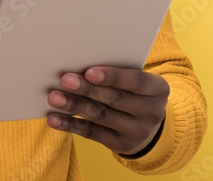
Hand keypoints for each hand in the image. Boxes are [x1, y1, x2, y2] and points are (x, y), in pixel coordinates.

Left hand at [46, 66, 168, 155]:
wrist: (149, 126)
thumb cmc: (134, 92)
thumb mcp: (136, 81)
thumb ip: (117, 74)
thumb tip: (79, 67)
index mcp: (158, 89)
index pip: (136, 81)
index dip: (112, 77)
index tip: (89, 72)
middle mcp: (151, 112)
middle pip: (115, 99)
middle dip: (87, 89)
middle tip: (65, 80)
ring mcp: (137, 131)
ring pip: (101, 116)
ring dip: (74, 106)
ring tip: (54, 97)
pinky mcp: (120, 145)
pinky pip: (92, 133)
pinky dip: (71, 124)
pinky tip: (55, 119)